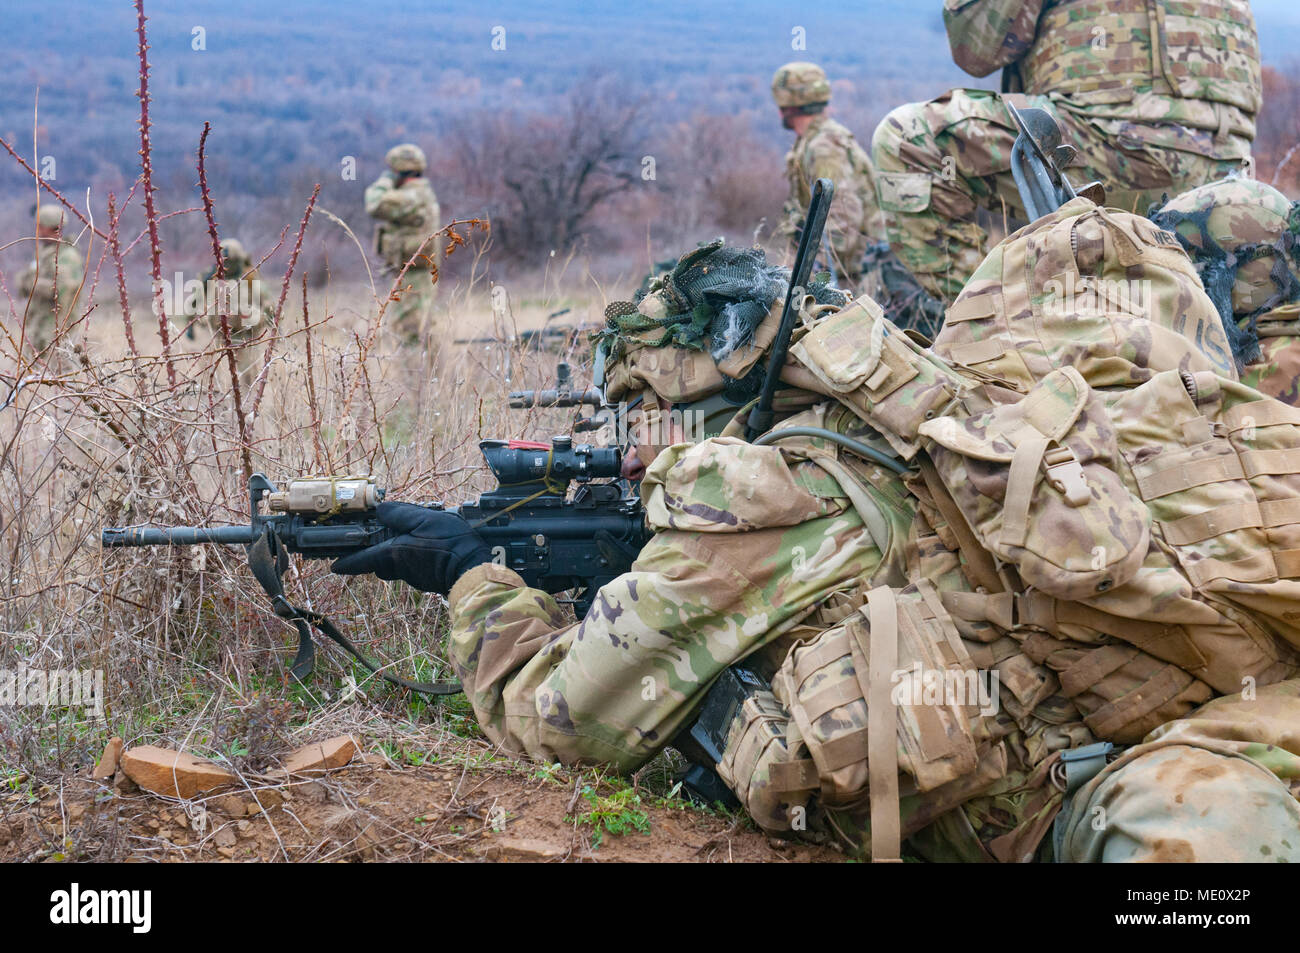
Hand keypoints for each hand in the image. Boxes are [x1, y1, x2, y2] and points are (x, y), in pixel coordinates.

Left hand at [331, 502, 491, 594]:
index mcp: (393, 553)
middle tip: (380, 541)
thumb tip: (380, 511)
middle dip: (377, 554)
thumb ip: (400, 514)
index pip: (362, 559)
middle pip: (380, 563)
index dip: (347, 562)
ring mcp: (414, 576)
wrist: (473, 569)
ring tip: (413, 538)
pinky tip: (429, 548)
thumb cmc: (449, 543)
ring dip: (398, 555)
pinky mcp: (427, 580)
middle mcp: (400, 568)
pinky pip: (413, 567)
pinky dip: (414, 558)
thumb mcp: (424, 519)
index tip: (334, 566)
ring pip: (397, 565)